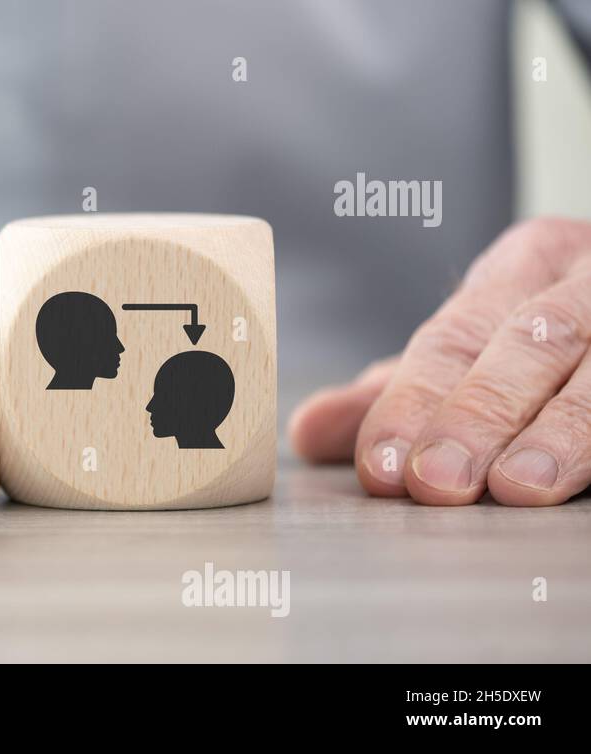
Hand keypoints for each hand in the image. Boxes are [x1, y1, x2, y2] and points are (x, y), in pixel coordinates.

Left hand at [290, 217, 590, 506]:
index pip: (455, 336)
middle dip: (480, 416)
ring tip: (520, 487)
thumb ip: (398, 392)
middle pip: (530, 345)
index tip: (382, 466)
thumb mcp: (477, 347)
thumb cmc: (555, 332)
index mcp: (526, 263)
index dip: (415, 402)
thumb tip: (307, 432)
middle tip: (438, 483)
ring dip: (566, 432)